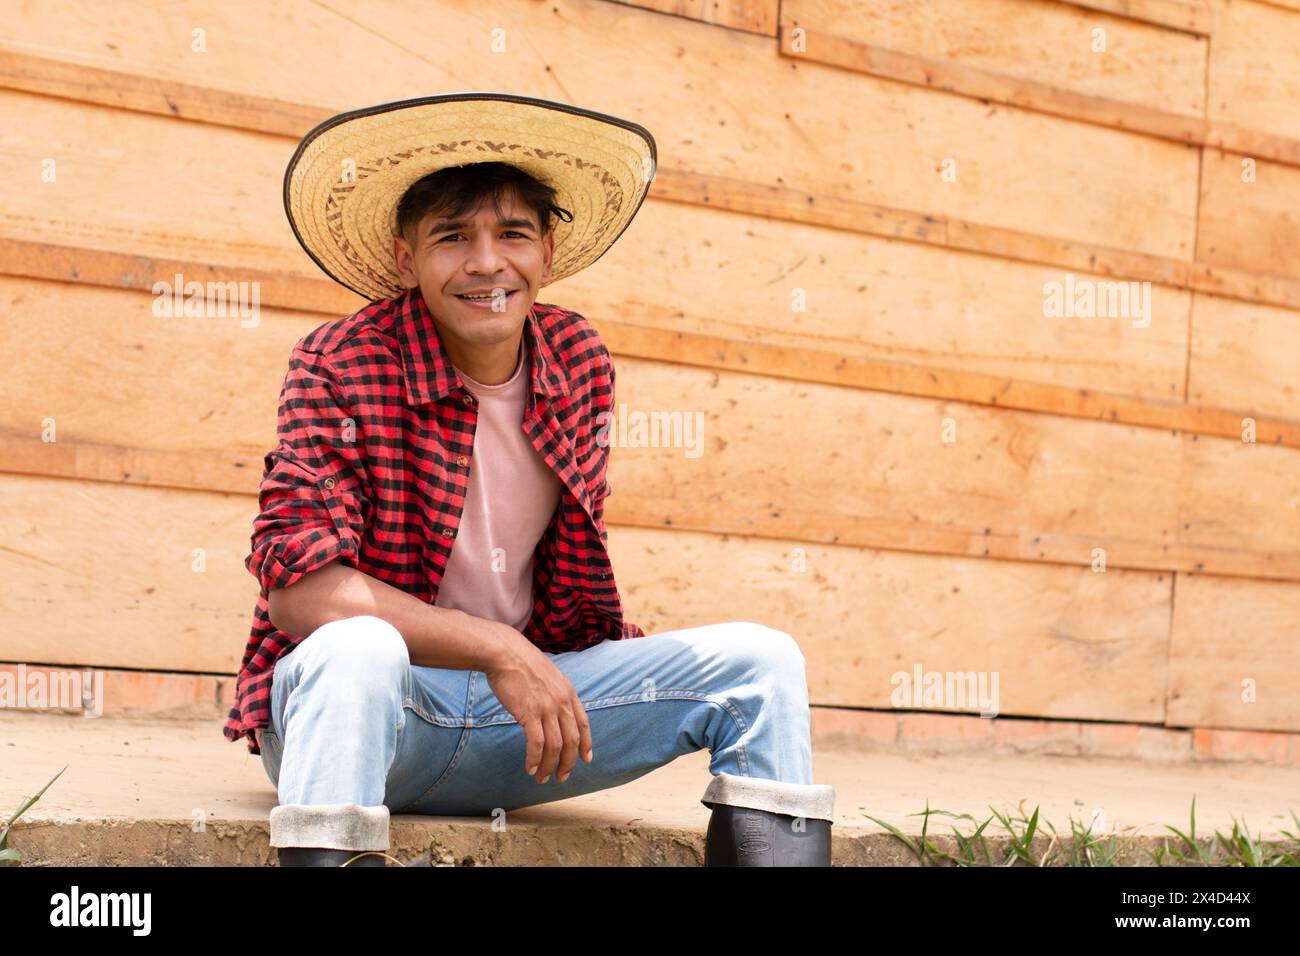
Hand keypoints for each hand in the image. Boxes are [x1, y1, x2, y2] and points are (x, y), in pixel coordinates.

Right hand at [481, 626, 593, 784]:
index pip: (584, 724)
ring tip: (542, 778)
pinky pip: (536, 743)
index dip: (586, 744)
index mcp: (568, 692)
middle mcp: (562, 702)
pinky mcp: (529, 713)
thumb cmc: (521, 662)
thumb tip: (551, 711)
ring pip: (555, 746)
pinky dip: (535, 759)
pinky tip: (530, 768)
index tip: (586, 759)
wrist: (505, 652)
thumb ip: (554, 693)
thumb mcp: (548, 675)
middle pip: (571, 740)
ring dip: (549, 766)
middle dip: (568, 763)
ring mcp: (547, 707)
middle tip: (561, 778)